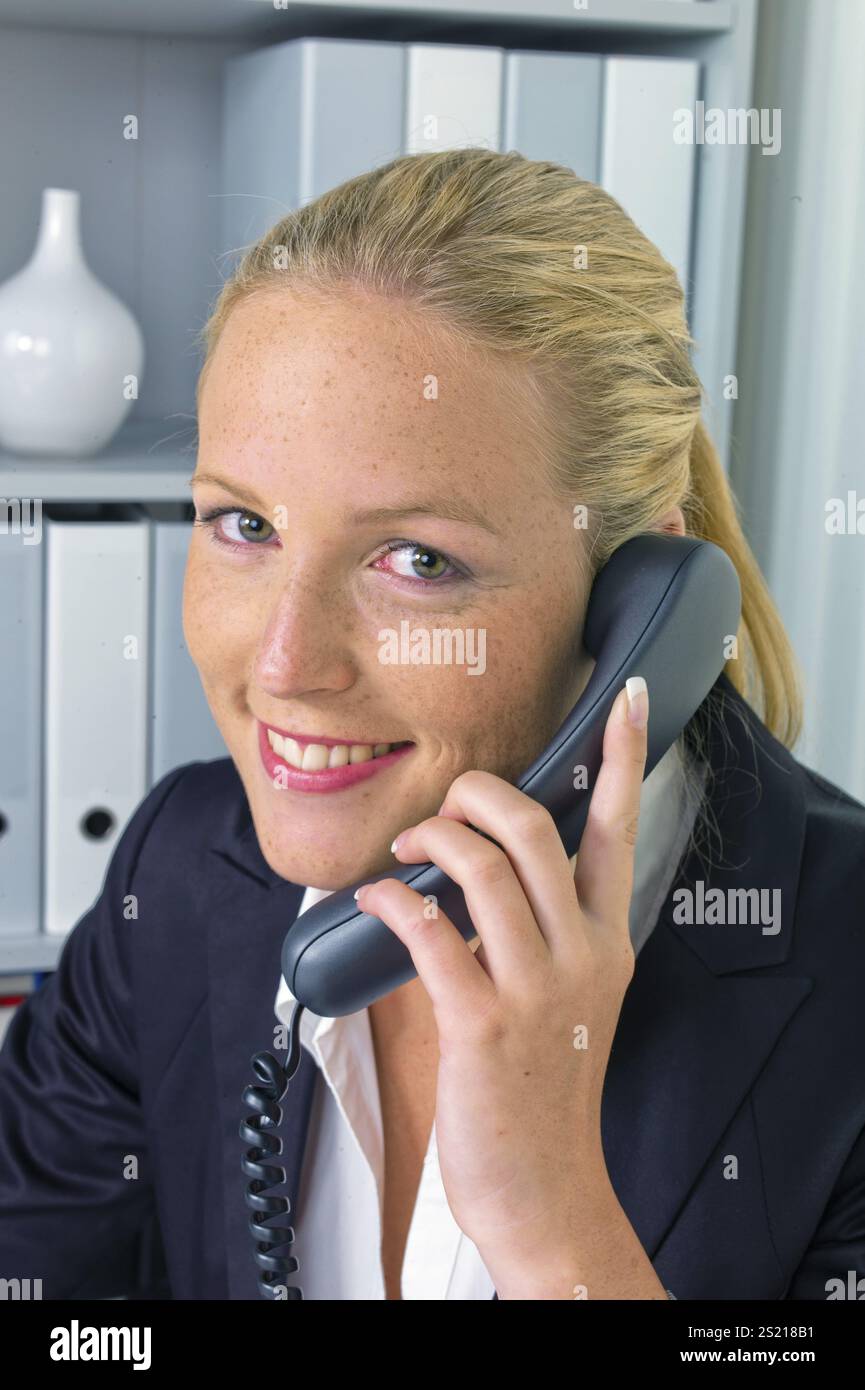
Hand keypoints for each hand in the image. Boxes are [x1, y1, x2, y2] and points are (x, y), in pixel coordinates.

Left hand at [354, 678, 652, 1295]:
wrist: (545, 1186)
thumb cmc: (545, 1084)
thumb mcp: (570, 996)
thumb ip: (541, 929)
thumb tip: (474, 867)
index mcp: (604, 938)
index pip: (618, 828)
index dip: (621, 757)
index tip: (627, 698)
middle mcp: (580, 953)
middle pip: (535, 828)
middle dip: (478, 794)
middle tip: (448, 805)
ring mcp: (535, 989)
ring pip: (483, 867)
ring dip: (432, 839)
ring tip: (407, 851)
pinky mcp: (482, 1024)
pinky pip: (431, 932)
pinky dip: (394, 901)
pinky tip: (377, 901)